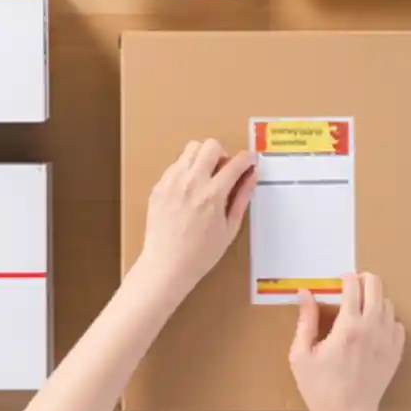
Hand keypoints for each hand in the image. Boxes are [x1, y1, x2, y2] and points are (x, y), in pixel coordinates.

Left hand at [137, 139, 256, 297]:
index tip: (249, 161)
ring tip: (205, 178)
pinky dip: (186, 169)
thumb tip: (251, 175)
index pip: (236, 162)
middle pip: (210, 145)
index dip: (247, 159)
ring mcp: (172, 182)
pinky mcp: (159, 186)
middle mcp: (191, 182)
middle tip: (224, 171)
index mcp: (212, 194)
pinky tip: (189, 189)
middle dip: (222, 154)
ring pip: (190, 149)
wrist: (166, 265)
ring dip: (202, 157)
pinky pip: (175, 165)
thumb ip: (242, 197)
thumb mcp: (229, 228)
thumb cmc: (200, 253)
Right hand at [290, 273, 405, 410]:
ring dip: (375, 299)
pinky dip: (387, 319)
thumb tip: (305, 293)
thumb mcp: (302, 354)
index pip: (353, 286)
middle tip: (353, 286)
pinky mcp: (396, 353)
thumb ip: (305, 320)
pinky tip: (374, 327)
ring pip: (388, 303)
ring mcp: (388, 341)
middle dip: (364, 280)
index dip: (346, 277)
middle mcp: (372, 329)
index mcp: (348, 327)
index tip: (339, 279)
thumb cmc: (320, 388)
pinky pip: (398, 324)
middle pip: (376, 286)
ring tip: (361, 308)